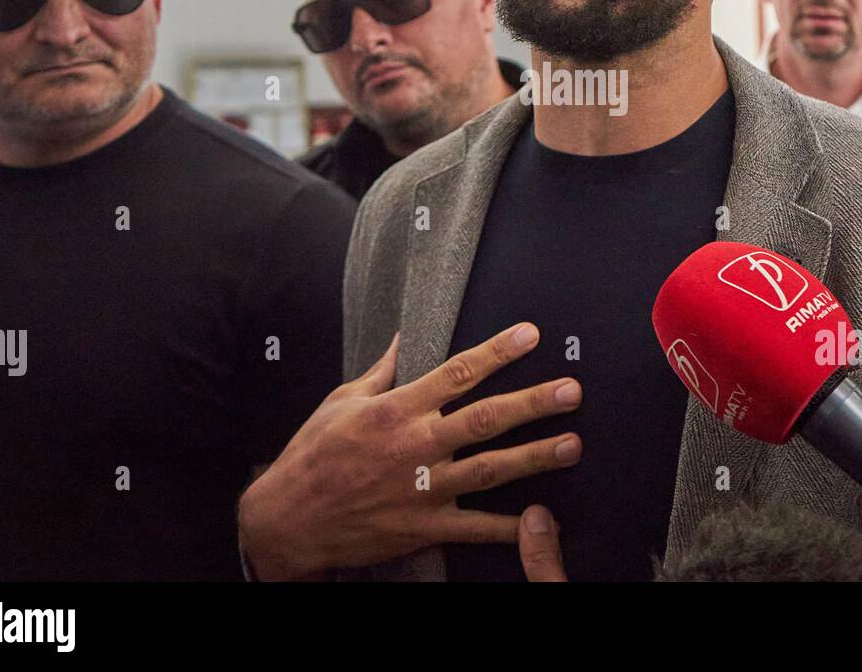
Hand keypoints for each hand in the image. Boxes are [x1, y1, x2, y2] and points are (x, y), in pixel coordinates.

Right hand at [238, 324, 582, 579]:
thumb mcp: (341, 401)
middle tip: (572, 390)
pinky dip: (508, 527)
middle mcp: (415, 445)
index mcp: (396, 409)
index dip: (498, 351)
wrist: (288, 519)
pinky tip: (540, 519)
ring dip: (535, 457)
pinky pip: (474, 527)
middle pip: (486, 418)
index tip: (530, 334)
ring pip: (490, 469)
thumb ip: (381, 372)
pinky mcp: (423, 526)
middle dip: (533, 403)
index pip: (458, 372)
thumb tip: (402, 337)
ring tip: (573, 445)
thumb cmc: (313, 454)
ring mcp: (422, 488)